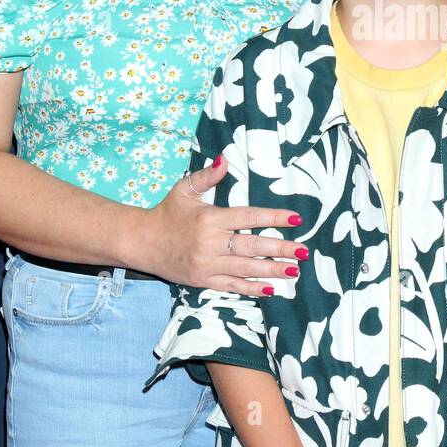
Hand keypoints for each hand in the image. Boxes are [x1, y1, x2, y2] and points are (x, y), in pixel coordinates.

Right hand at [140, 156, 307, 292]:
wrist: (142, 242)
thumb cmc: (167, 213)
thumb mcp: (184, 189)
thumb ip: (207, 175)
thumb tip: (225, 158)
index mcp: (211, 218)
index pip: (249, 217)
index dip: (273, 218)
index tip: (295, 219)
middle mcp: (211, 242)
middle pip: (253, 246)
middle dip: (281, 249)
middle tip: (303, 251)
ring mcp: (208, 264)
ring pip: (246, 268)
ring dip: (272, 270)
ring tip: (295, 270)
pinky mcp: (203, 280)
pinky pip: (231, 285)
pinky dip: (251, 288)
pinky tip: (270, 288)